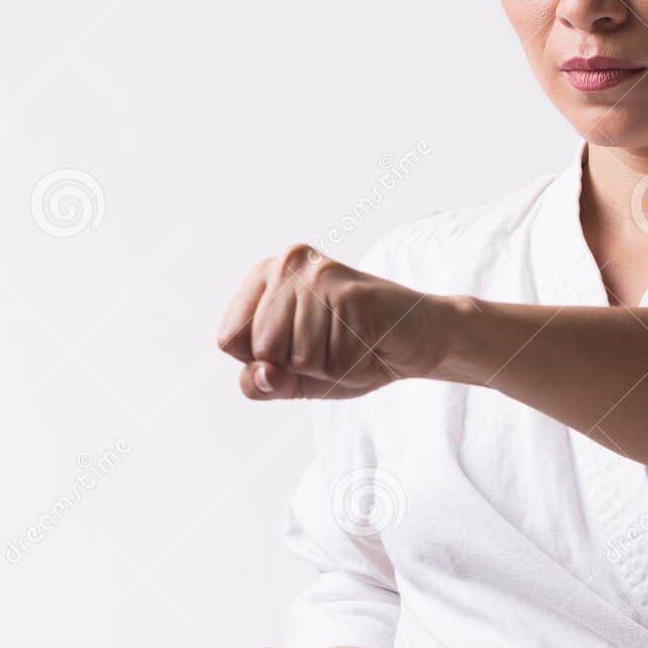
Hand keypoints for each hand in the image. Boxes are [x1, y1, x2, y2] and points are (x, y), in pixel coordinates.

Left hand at [216, 243, 449, 398]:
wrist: (418, 338)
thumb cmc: (351, 352)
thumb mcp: (295, 376)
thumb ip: (262, 382)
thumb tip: (261, 374)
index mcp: (265, 274)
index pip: (229, 339)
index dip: (261, 360)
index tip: (295, 344)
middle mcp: (288, 264)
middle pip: (263, 349)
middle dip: (298, 365)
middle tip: (332, 344)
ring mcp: (322, 276)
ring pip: (300, 358)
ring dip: (331, 368)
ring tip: (353, 343)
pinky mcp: (355, 295)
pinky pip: (335, 362)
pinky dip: (354, 368)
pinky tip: (370, 344)